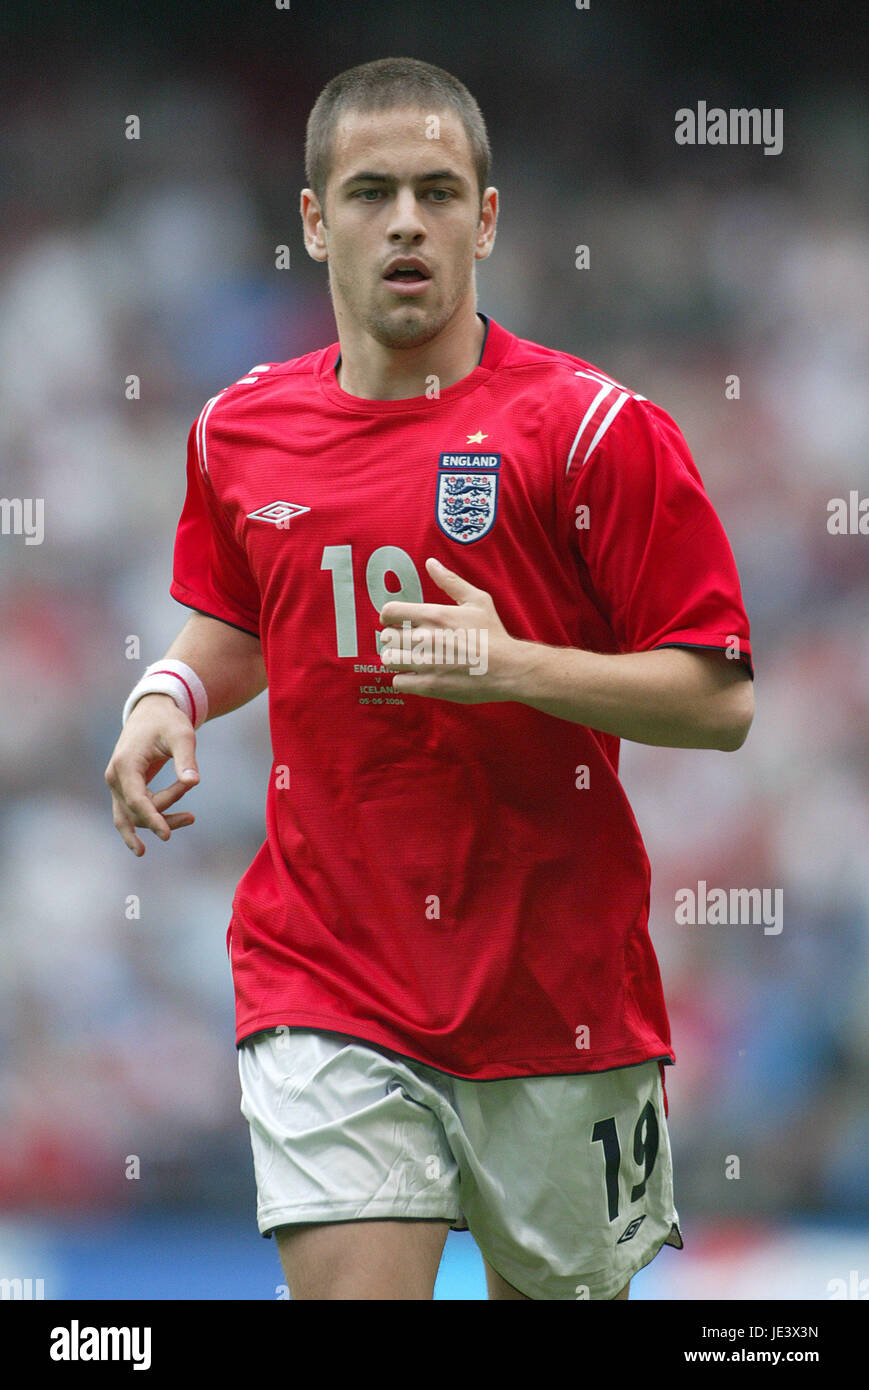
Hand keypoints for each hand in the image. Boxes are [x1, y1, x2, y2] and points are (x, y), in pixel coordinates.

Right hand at [104, 694, 199, 854]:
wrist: (152, 712)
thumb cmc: (168, 722)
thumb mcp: (182, 735)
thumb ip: (186, 758)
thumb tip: (194, 781)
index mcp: (125, 764)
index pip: (137, 800)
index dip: (152, 819)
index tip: (167, 836)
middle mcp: (115, 777)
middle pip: (137, 810)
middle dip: (165, 814)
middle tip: (192, 815)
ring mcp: (117, 784)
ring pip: (133, 816)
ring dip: (158, 821)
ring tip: (190, 819)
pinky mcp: (124, 788)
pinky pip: (132, 812)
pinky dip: (148, 820)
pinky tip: (166, 829)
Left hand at [378, 556, 532, 703]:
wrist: (509, 669)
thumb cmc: (493, 634)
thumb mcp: (477, 600)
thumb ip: (450, 581)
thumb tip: (430, 563)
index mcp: (434, 615)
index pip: (389, 612)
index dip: (389, 617)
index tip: (395, 622)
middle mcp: (425, 638)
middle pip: (386, 637)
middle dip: (393, 639)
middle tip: (406, 643)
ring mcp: (426, 663)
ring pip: (389, 660)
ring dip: (397, 660)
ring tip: (410, 660)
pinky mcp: (429, 685)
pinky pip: (399, 682)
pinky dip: (404, 679)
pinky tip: (417, 676)